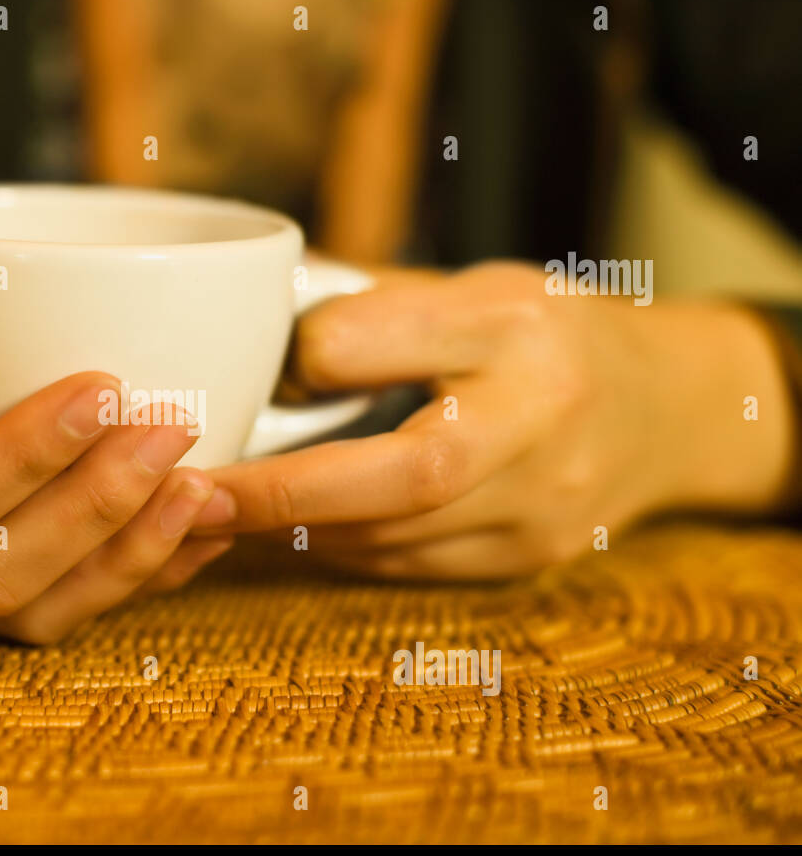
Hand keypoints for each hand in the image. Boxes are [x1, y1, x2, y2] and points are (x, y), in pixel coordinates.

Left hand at [197, 262, 794, 577]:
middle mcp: (543, 429)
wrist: (663, 410)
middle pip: (404, 480)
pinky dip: (340, 548)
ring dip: (298, 529)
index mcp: (521, 335)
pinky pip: (410, 565)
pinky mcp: (523, 560)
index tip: (235, 400)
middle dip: (284, 496)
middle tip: (192, 496)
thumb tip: (263, 359)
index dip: (314, 372)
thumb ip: (374, 315)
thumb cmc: (546, 334)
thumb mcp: (471, 289)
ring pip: (395, 538)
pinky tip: (291, 528)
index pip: (402, 346)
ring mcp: (542, 511)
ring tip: (218, 512)